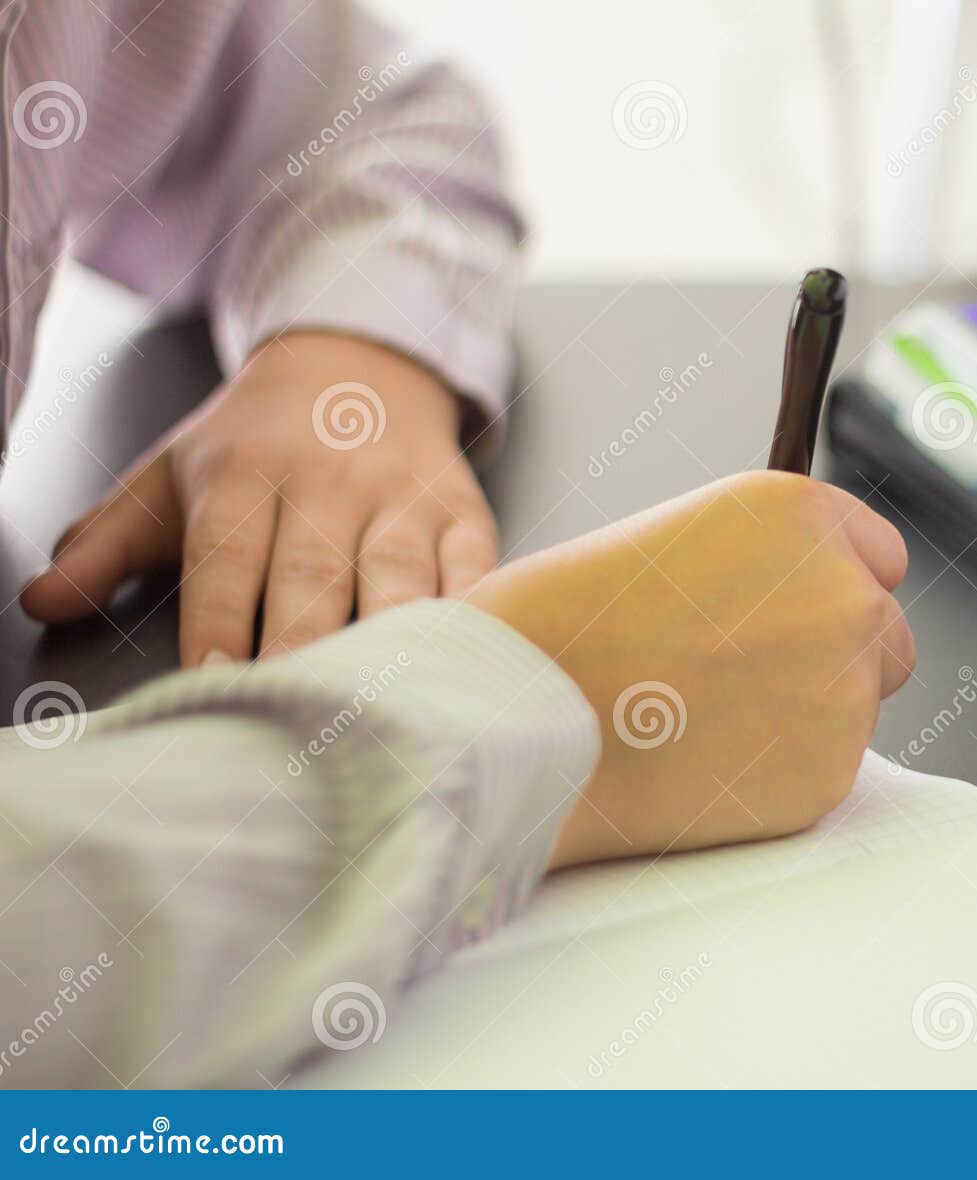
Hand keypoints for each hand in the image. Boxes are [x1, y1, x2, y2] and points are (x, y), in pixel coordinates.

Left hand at [21, 332, 498, 665]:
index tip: (216, 682)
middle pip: (315, 579)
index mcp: (244, 474)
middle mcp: (328, 483)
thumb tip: (39, 603)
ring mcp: (403, 499)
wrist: (357, 367)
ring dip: (392, 646)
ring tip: (385, 707)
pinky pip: (475, 571)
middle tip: (299, 719)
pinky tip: (467, 664)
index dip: (220, 623)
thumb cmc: (255, 443)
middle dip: (306, 651)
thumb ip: (103, 544)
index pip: (228, 558)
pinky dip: (475, 618)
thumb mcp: (168, 476)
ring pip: (400, 581)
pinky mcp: (464, 514)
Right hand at [465, 471, 915, 866]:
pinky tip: (701, 764)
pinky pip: (821, 773)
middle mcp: (843, 594)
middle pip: (884, 635)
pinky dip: (775, 778)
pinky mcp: (828, 775)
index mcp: (800, 515)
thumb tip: (796, 592)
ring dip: (804, 718)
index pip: (880, 554)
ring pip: (855, 709)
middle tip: (744, 681)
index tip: (794, 614)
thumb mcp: (676, 537)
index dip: (832, 586)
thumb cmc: (562, 622)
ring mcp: (845, 690)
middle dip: (835, 657)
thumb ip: (760, 560)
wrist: (519, 719)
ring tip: (700, 722)